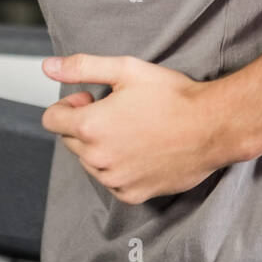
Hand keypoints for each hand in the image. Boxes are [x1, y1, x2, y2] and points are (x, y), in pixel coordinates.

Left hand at [41, 54, 226, 203]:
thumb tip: (48, 66)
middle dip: (86, 124)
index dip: (69, 103)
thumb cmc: (173, 96)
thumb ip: (82, 67)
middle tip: (118, 110)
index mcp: (91, 126)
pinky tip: (142, 149)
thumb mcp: (125, 69)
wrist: (212, 126)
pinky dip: (119, 166)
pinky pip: (111, 180)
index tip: (91, 97)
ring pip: (90, 162)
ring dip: (101, 146)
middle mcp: (98, 158)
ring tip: (134, 129)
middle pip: (70, 140)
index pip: (52, 119)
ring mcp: (115, 180)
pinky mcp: (132, 194)